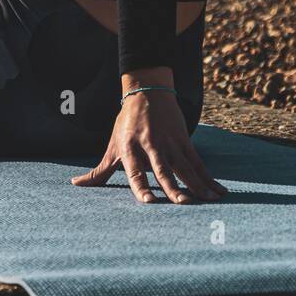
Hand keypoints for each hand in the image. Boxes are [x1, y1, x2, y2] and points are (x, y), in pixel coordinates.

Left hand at [71, 88, 227, 204]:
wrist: (147, 92)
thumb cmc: (126, 123)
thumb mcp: (112, 145)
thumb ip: (99, 170)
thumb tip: (76, 184)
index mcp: (130, 149)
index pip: (135, 171)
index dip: (141, 186)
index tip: (149, 202)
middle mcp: (150, 146)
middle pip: (163, 169)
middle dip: (173, 187)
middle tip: (183, 204)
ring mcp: (169, 143)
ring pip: (185, 166)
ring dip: (198, 185)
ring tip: (209, 201)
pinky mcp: (184, 140)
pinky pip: (198, 163)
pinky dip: (209, 178)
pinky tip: (219, 192)